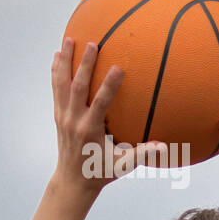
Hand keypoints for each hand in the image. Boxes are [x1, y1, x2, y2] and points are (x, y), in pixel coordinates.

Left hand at [52, 38, 163, 189]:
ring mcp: (62, 116)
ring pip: (62, 83)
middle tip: (93, 44)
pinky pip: (55, 87)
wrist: (72, 181)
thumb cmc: (100, 173)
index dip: (109, 85)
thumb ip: (141, 155)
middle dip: (85, 64)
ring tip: (69, 39)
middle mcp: (73, 120)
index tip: (118, 68)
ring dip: (65, 60)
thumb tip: (163, 146)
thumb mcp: (123, 167)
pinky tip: (58, 54)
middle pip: (77, 87)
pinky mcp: (58, 114)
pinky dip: (56, 70)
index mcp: (89, 131)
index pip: (100, 103)